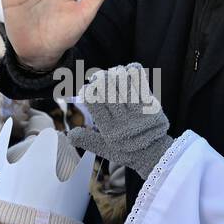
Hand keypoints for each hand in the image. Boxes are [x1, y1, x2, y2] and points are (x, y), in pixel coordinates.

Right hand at [67, 63, 172, 178]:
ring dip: (115, 73)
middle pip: (106, 88)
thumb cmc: (126, 150)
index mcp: (109, 131)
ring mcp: (138, 112)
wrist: (154, 152)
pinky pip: (141, 81)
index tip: (87, 89)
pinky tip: (128, 71)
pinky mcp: (151, 105)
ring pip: (123, 82)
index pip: (93, 101)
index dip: (87, 91)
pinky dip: (133, 71)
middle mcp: (123, 121)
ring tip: (113, 74)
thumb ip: (87, 140)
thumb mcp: (104, 149)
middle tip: (99, 78)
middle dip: (100, 78)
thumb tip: (69, 134)